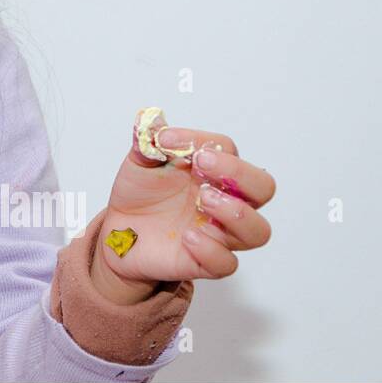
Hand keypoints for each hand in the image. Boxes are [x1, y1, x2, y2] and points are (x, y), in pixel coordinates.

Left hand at [91, 107, 276, 304]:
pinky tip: (188, 236)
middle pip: (262, 187)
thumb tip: (148, 118)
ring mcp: (219, 233)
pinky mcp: (205, 261)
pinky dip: (211, 250)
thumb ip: (147, 142)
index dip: (202, 140)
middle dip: (238, 173)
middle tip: (202, 164)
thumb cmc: (140, 195)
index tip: (165, 141)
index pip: (227, 149)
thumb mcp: (139, 163)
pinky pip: (226, 263)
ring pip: (257, 231)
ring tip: (203, 200)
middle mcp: (225, 201)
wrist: (119, 232)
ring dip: (235, 213)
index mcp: (212, 171)